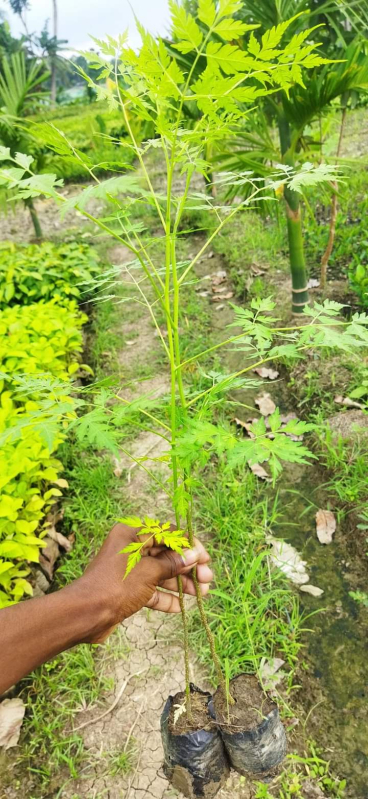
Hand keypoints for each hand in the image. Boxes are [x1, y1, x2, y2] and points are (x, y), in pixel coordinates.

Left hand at [77, 523, 212, 642]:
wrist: (86, 614)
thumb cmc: (117, 585)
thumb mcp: (149, 572)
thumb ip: (173, 563)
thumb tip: (194, 555)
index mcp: (132, 534)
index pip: (168, 533)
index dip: (189, 545)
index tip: (205, 559)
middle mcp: (130, 548)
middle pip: (166, 554)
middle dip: (188, 567)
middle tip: (207, 580)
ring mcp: (129, 570)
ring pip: (160, 573)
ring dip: (180, 583)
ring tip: (201, 594)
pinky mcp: (127, 589)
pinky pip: (150, 589)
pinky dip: (164, 597)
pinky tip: (180, 607)